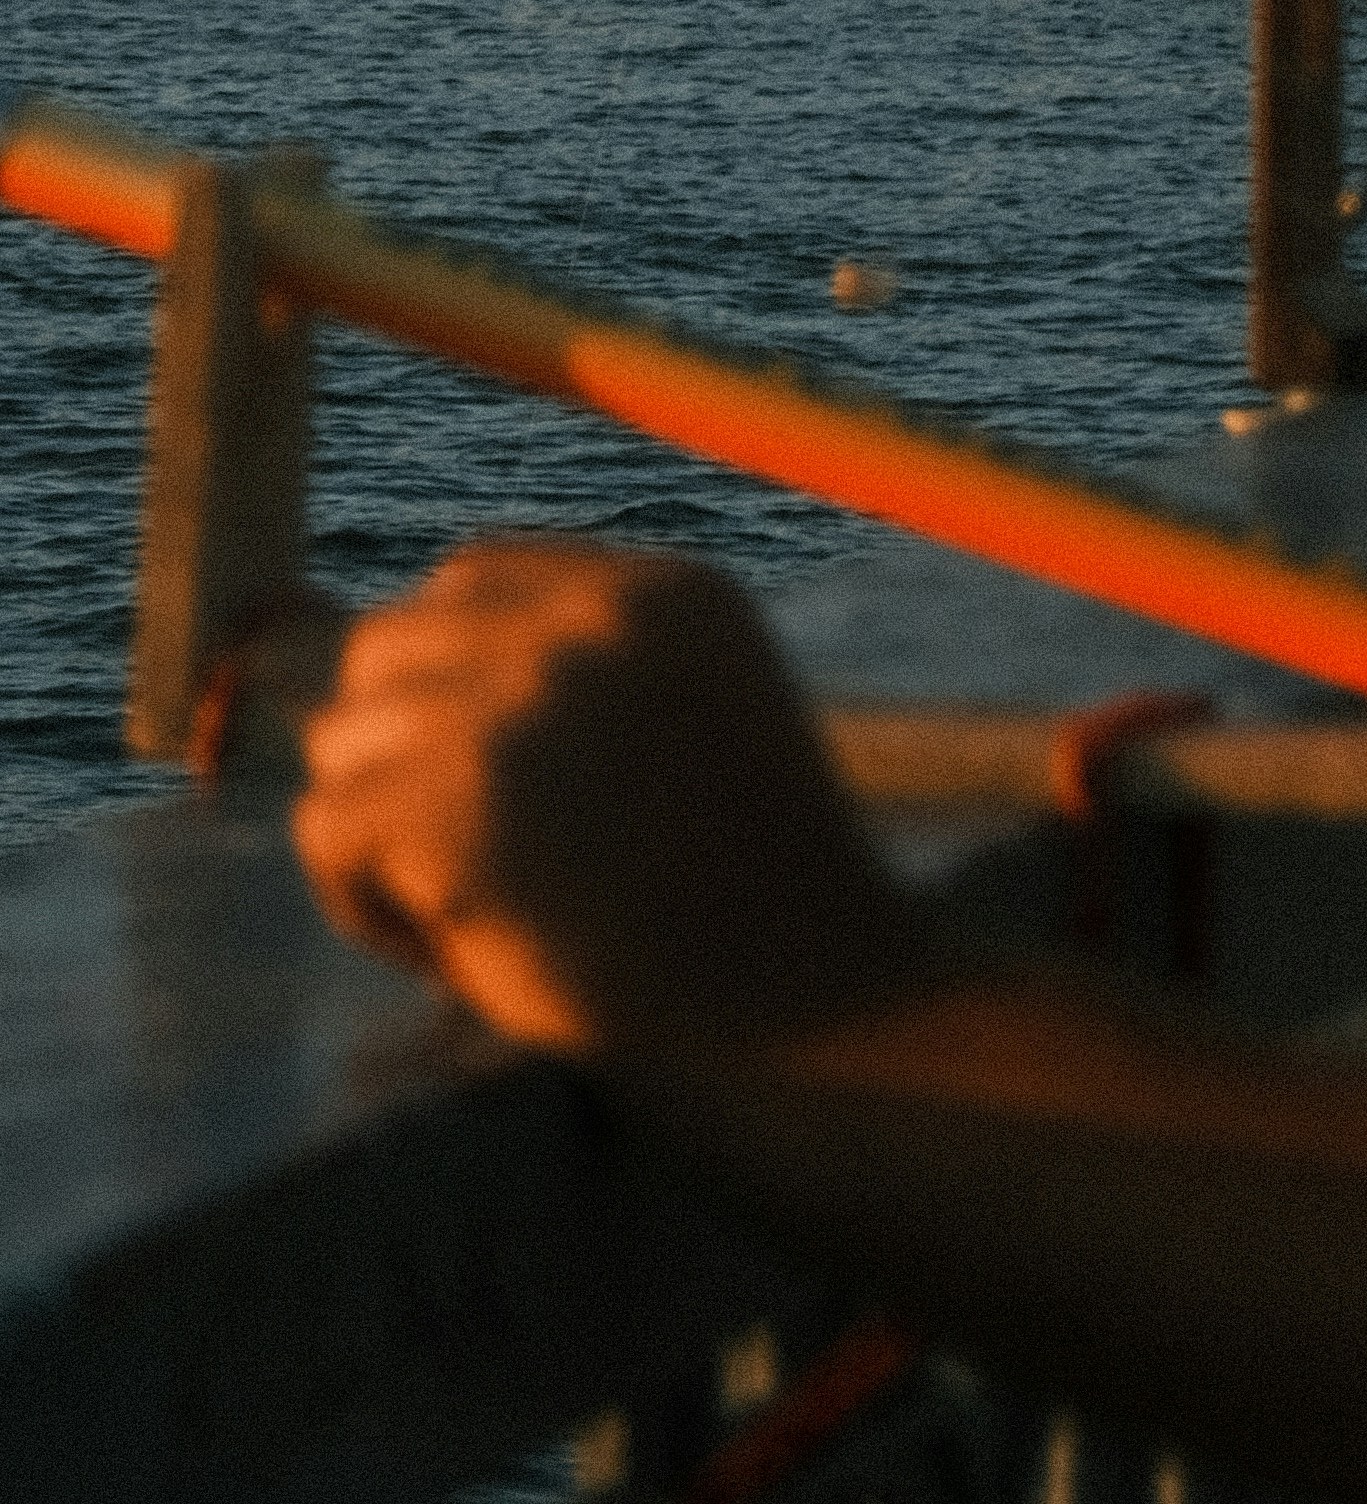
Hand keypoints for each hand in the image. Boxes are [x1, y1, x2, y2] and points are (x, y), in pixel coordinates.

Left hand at [294, 542, 923, 1062]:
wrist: (813, 1010)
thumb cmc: (746, 902)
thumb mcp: (685, 732)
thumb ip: (574, 684)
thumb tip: (370, 684)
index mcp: (662, 591)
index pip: (467, 581)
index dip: (446, 689)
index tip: (491, 791)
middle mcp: (590, 619)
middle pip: (382, 648)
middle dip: (395, 758)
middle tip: (465, 866)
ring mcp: (523, 701)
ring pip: (341, 740)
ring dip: (375, 833)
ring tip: (465, 913)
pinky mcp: (462, 802)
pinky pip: (328, 830)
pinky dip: (361, 906)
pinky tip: (451, 952)